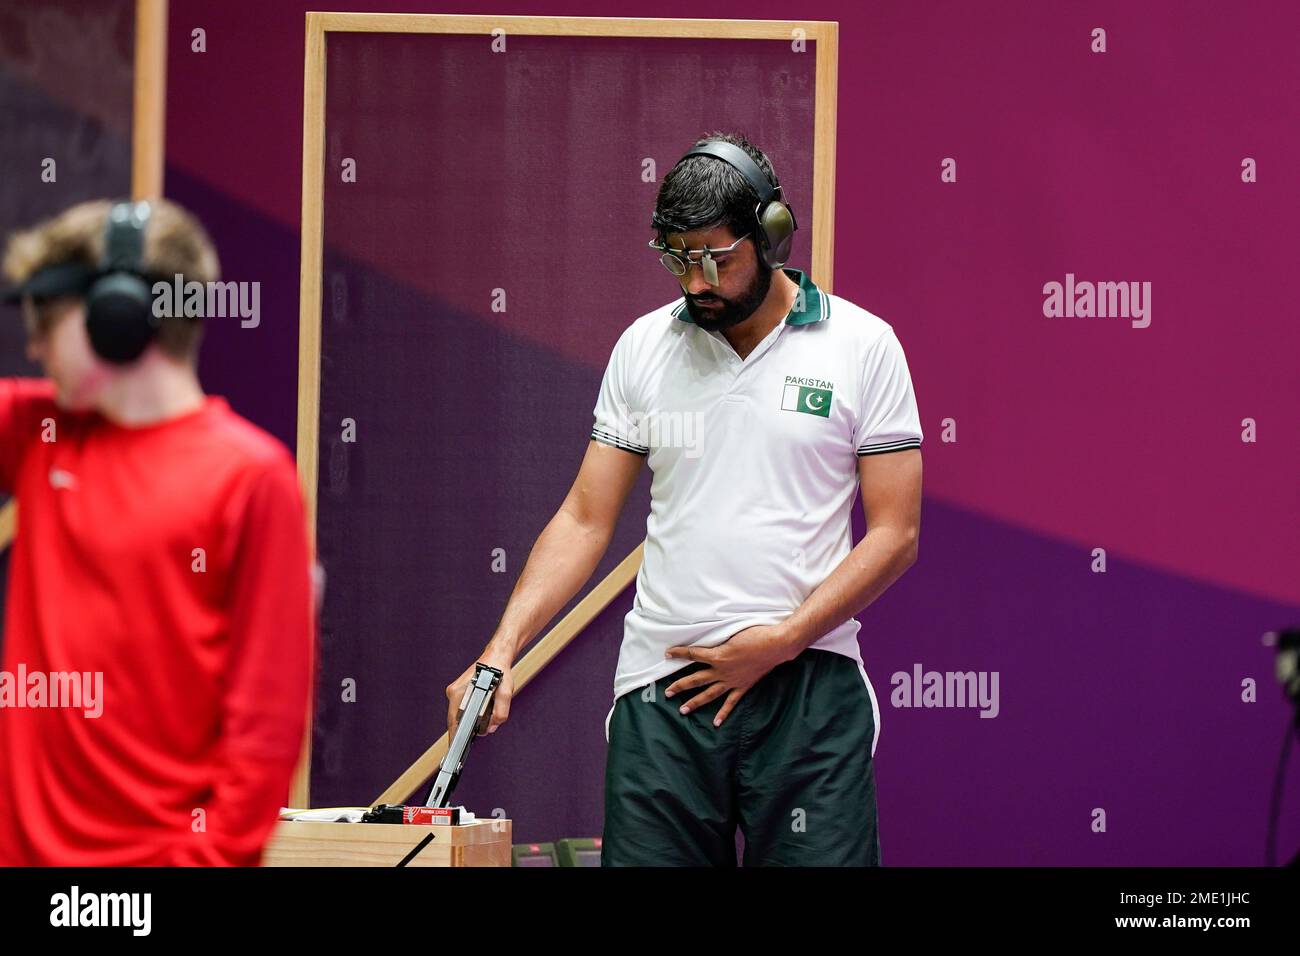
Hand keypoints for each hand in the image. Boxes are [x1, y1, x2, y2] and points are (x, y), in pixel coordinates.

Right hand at [446, 646, 514, 738]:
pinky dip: (469, 716)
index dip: (455, 736)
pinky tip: (479, 719)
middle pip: (455, 719)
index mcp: (460, 692)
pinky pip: (461, 709)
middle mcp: (454, 692)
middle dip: (465, 730)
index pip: (453, 721)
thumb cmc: (500, 672)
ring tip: (479, 728)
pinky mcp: (459, 692)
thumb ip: (501, 711)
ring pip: (458, 714)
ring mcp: (455, 692)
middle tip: (472, 740)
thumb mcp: (506, 692)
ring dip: (468, 722)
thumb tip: (491, 728)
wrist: (497, 657)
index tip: (455, 749)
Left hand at [663, 624, 796, 727]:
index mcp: (718, 655)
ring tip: (682, 710)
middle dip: (680, 685)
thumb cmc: (755, 634)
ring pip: (709, 694)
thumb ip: (719, 638)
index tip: (668, 654)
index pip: (693, 654)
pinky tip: (715, 723)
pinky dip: (723, 713)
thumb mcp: (732, 631)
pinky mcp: (743, 686)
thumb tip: (709, 637)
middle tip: (667, 692)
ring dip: (695, 702)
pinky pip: (731, 702)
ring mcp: (732, 681)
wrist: (776, 645)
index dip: (679, 654)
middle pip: (696, 679)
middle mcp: (722, 671)